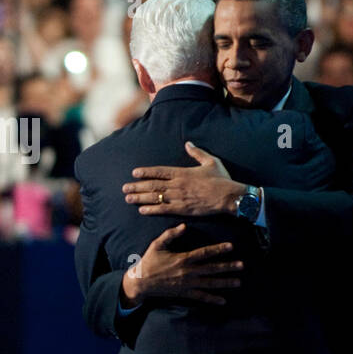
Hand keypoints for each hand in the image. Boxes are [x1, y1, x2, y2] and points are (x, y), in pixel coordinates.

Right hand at [121, 224, 242, 306]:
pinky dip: (212, 299)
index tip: (231, 246)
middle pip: (212, 269)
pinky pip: (200, 297)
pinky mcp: (184, 293)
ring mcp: (187, 284)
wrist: (141, 282)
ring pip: (210, 283)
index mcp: (183, 259)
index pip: (204, 253)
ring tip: (238, 282)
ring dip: (224, 283)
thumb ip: (170, 234)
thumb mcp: (157, 244)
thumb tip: (184, 226)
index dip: (218, 249)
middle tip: (242, 266)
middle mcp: (188, 272)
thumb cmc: (149, 261)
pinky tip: (223, 300)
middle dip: (228, 267)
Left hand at [122, 142, 240, 215]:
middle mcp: (177, 185)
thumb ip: (197, 152)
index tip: (134, 172)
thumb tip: (188, 143)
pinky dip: (152, 210)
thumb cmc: (221, 179)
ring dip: (140, 198)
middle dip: (137, 186)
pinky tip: (142, 210)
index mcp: (182, 172)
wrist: (228, 196)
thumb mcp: (210, 161)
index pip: (159, 171)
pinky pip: (164, 209)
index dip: (145, 172)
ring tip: (128, 199)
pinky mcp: (183, 209)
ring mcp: (179, 198)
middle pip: (152, 185)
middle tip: (124, 188)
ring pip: (155, 197)